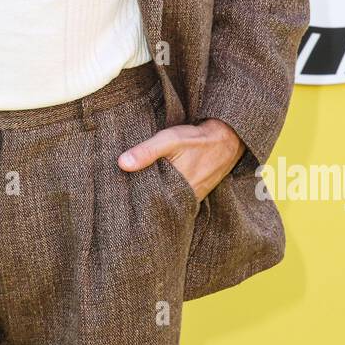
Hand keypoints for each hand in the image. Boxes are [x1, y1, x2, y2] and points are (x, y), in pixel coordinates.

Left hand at [117, 118, 244, 201]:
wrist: (228, 139)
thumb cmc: (198, 139)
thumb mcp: (170, 140)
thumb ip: (147, 151)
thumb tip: (122, 164)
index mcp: (176, 191)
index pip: (147, 204)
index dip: (132, 203)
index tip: (116, 199)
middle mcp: (184, 200)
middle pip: (155, 205)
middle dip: (140, 202)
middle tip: (120, 197)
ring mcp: (191, 198)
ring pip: (166, 202)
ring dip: (152, 197)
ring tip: (132, 194)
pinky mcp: (194, 194)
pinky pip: (176, 198)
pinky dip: (165, 193)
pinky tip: (154, 186)